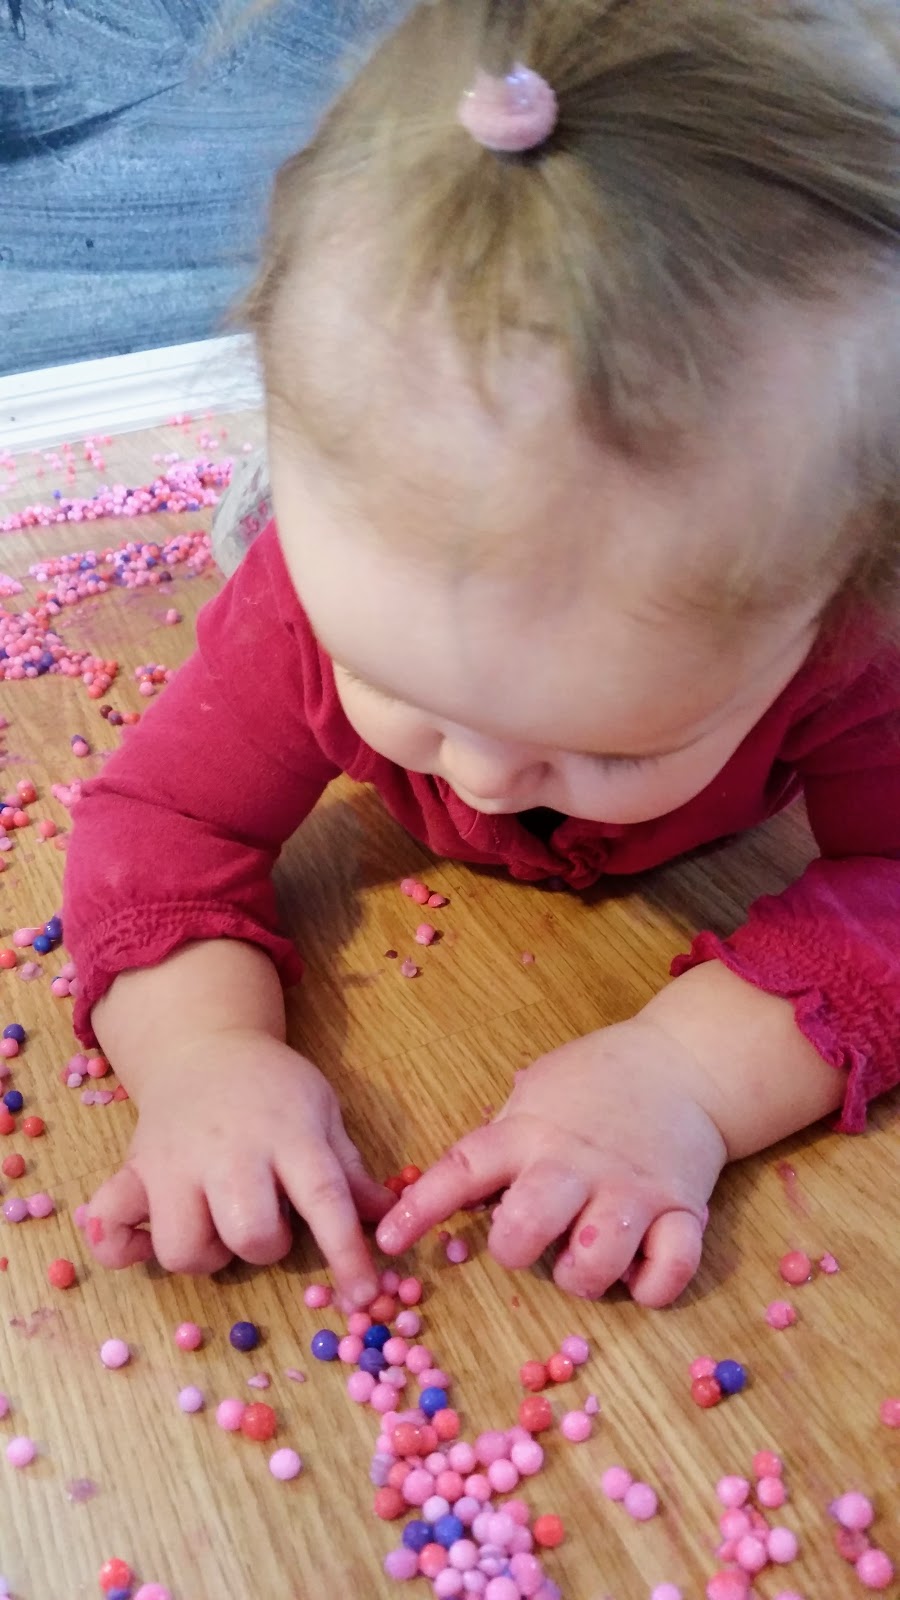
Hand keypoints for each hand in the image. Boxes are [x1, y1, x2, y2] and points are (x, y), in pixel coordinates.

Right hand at [86, 1030, 390, 1307]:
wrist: (202, 1045)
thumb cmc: (273, 1087)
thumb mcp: (322, 1111)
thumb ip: (350, 1169)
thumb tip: (387, 1218)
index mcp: (287, 1134)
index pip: (323, 1198)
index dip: (346, 1253)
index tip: (364, 1297)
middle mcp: (229, 1151)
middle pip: (248, 1232)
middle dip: (265, 1246)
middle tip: (269, 1222)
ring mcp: (173, 1162)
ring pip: (183, 1247)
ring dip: (207, 1254)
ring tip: (218, 1226)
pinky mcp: (133, 1170)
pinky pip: (111, 1225)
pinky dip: (125, 1246)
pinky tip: (148, 1238)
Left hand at [376, 1018, 726, 1306]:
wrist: (684, 1063)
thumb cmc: (598, 1080)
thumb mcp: (537, 1091)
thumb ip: (503, 1138)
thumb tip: (456, 1188)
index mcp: (529, 1132)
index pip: (463, 1169)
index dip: (422, 1208)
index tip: (389, 1241)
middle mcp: (576, 1164)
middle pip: (525, 1229)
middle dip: (513, 1251)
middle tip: (525, 1242)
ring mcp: (631, 1189)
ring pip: (594, 1262)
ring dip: (582, 1278)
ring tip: (584, 1261)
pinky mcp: (682, 1208)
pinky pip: (670, 1269)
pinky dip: (652, 1286)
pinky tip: (640, 1274)